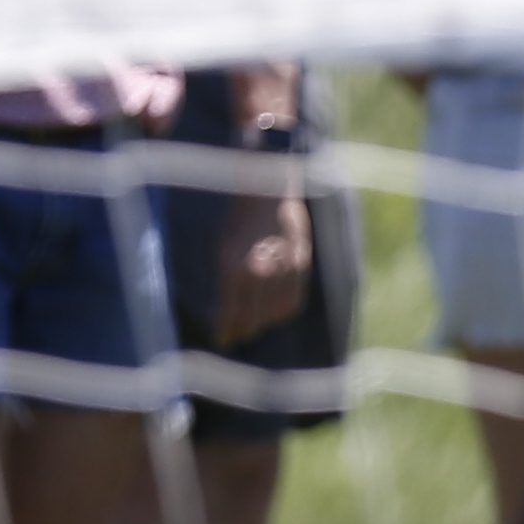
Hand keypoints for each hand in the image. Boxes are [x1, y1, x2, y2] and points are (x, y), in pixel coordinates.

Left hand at [213, 184, 311, 346]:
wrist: (267, 183)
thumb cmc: (237, 215)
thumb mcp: (223, 249)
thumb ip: (228, 282)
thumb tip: (228, 310)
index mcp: (234, 268)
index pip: (231, 316)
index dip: (225, 333)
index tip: (222, 340)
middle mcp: (261, 272)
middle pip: (253, 321)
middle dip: (242, 330)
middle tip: (236, 334)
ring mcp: (284, 268)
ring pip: (276, 314)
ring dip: (264, 322)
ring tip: (255, 322)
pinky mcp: (302, 262)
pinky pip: (294, 300)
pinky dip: (283, 309)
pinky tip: (274, 309)